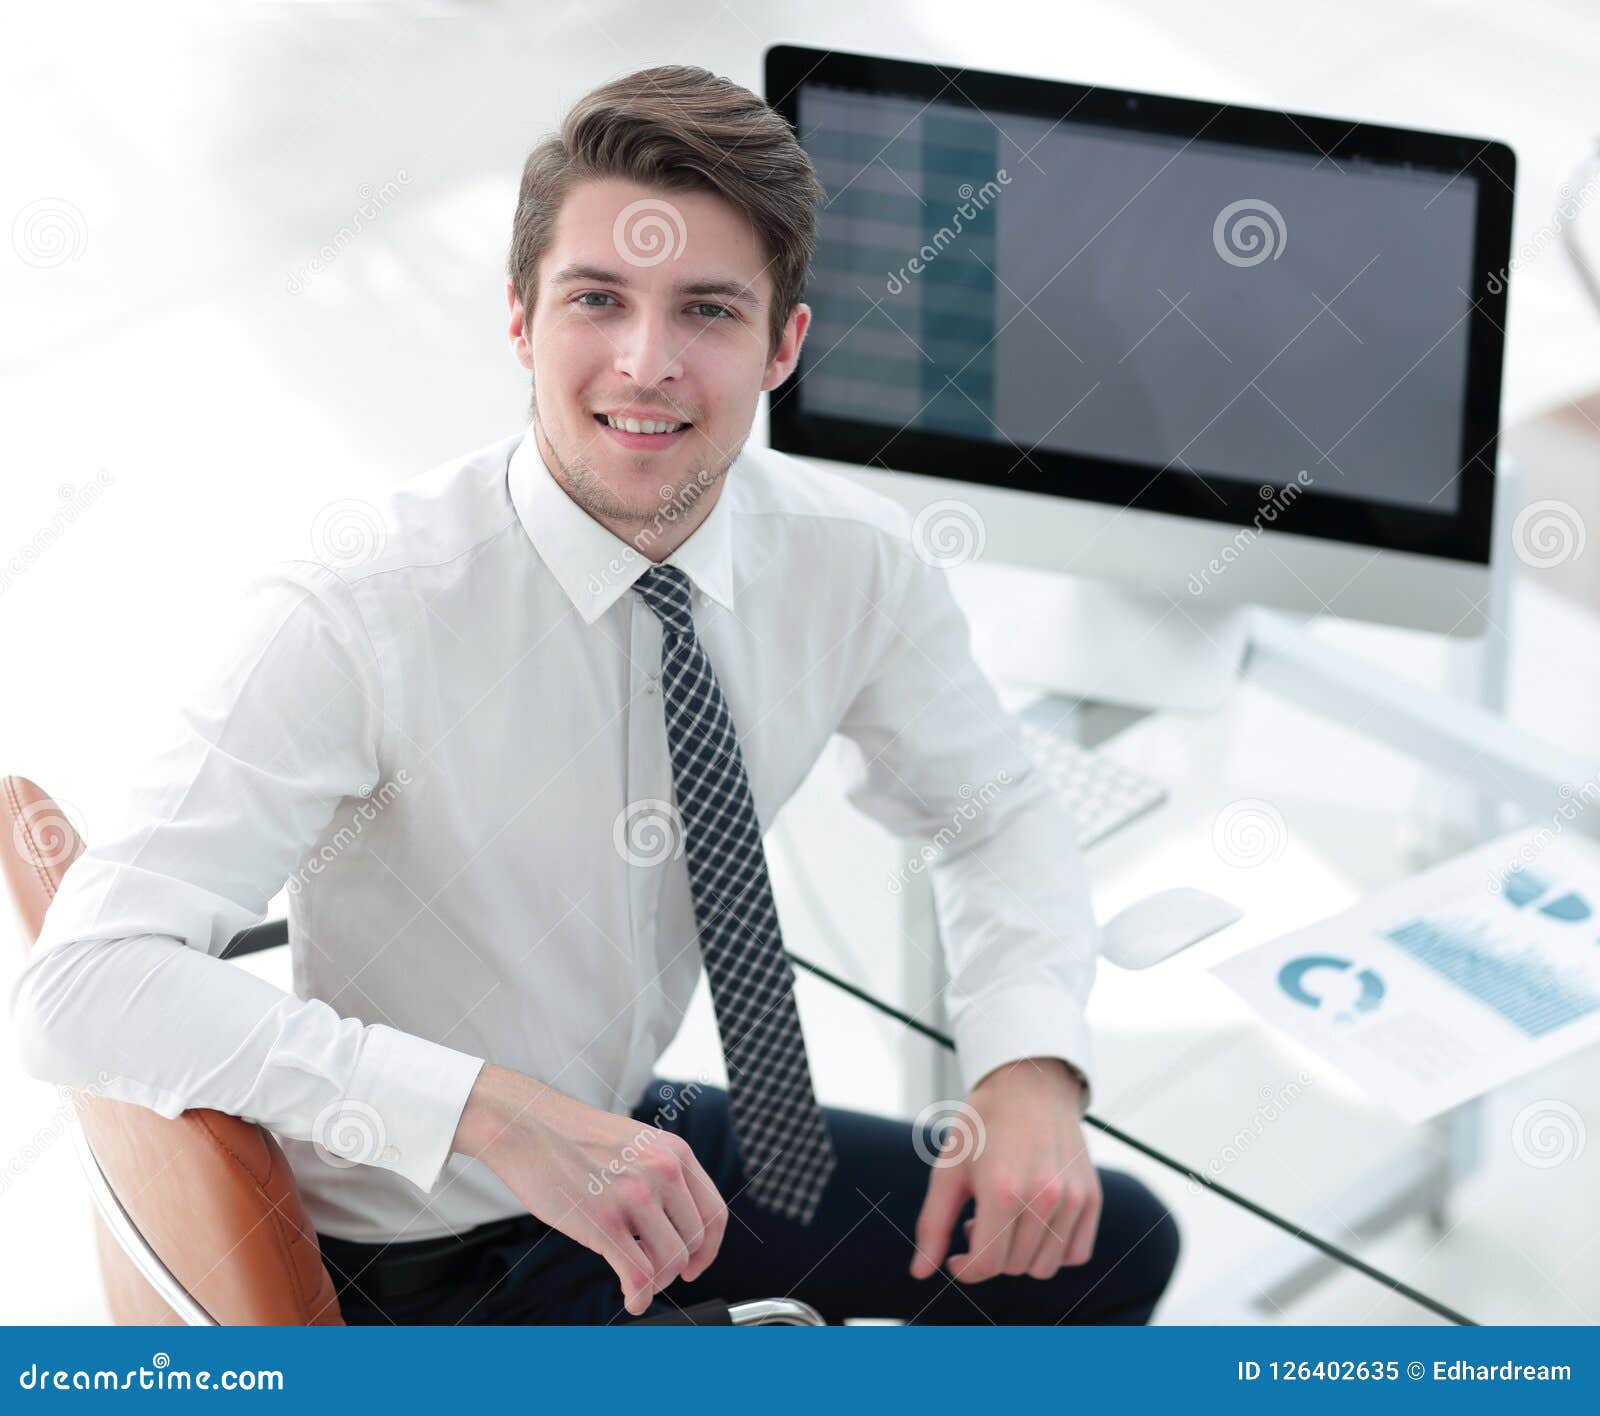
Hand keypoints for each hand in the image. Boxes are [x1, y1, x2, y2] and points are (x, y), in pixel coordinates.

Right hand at [452, 1065, 727, 1315]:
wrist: (527, 1126)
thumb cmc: (573, 1138)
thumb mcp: (635, 1143)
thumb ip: (660, 1175)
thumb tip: (673, 1224)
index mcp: (675, 1152)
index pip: (714, 1213)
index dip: (709, 1249)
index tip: (695, 1264)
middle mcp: (664, 1171)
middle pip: (694, 1242)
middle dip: (677, 1268)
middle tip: (656, 1275)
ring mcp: (636, 1196)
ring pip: (669, 1262)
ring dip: (655, 1282)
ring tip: (636, 1282)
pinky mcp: (605, 1221)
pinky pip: (639, 1275)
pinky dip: (639, 1297)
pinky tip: (631, 1299)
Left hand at [909, 1057, 1099, 1283]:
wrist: (1029, 1085)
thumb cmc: (983, 1126)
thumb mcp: (948, 1170)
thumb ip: (932, 1225)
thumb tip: (920, 1273)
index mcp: (1003, 1191)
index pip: (987, 1265)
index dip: (965, 1270)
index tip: (956, 1256)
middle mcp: (1043, 1198)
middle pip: (1014, 1267)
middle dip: (989, 1254)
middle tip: (979, 1219)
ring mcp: (1073, 1199)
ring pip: (1045, 1267)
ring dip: (1020, 1254)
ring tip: (1006, 1218)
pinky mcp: (1092, 1197)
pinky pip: (1076, 1253)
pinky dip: (1055, 1250)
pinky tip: (1035, 1223)